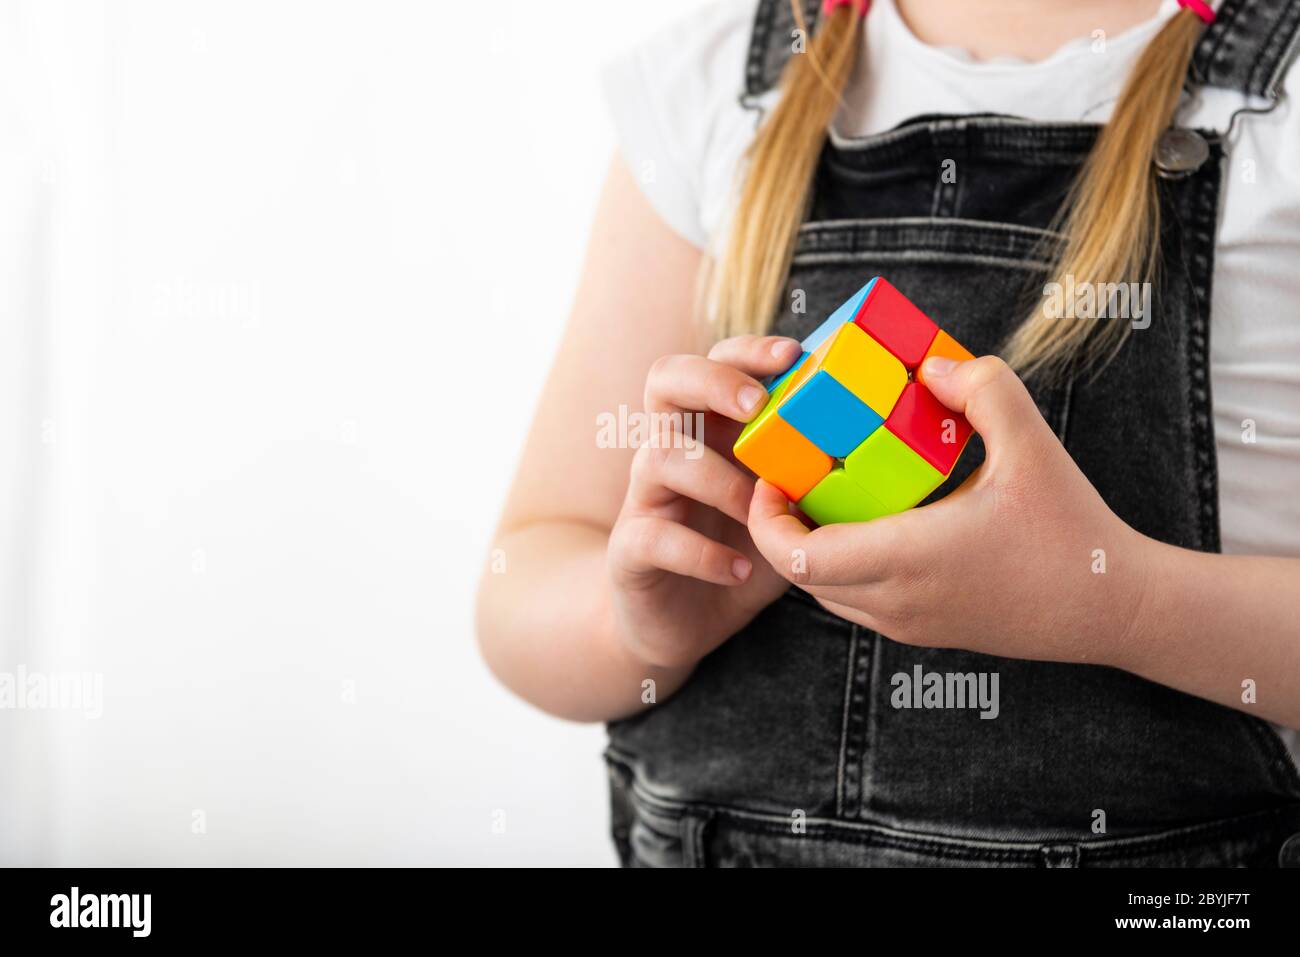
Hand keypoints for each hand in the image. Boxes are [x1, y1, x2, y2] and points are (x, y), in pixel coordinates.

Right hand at [607, 335, 800, 670]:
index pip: (713, 362)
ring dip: (717, 480)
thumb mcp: (784, 508)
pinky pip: (653, 536)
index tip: (793, 353)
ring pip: (658, 456)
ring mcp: (645, 497)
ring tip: (760, 513)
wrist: (681, 623)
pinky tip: (741, 569)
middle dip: (712, 382)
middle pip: (665, 382)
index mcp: (709, 429)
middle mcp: (670, 449)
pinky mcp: (630, 548)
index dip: (746, 350)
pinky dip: (702, 553)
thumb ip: (813, 476)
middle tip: (757, 405)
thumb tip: (882, 448)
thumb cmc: (739, 551)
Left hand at [746, 355, 1151, 666]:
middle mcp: (897, 602)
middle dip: (782, 526)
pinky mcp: (926, 634)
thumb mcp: (1034, 444)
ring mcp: (909, 626)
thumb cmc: (1073, 529)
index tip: (772, 476)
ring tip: (828, 496)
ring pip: (826, 594)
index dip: (766, 518)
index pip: (796, 557)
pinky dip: (843, 570)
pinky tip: (872, 525)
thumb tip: (931, 367)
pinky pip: (858, 605)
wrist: (1116, 608)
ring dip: (811, 550)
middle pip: (799, 577)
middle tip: (794, 476)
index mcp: (907, 558)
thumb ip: (984, 389)